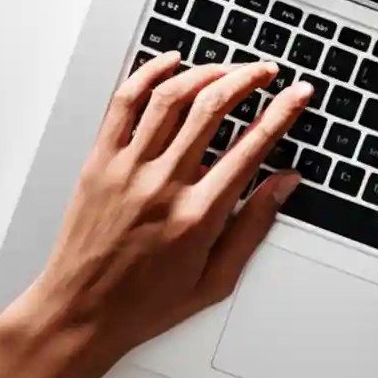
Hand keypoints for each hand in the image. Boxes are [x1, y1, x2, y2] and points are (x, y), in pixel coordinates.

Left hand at [0, 52, 311, 377]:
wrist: (78, 313)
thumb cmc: (146, 303)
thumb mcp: (217, 278)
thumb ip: (254, 226)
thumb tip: (284, 184)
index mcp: (198, 216)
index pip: (251, 146)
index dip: (282, 112)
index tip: (298, 94)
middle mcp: (162, 185)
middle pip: (211, 108)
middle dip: (247, 79)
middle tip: (266, 72)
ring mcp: (127, 169)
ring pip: (170, 98)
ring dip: (205, 73)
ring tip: (228, 68)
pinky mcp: (99, 163)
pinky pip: (124, 104)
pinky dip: (148, 74)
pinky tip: (170, 63)